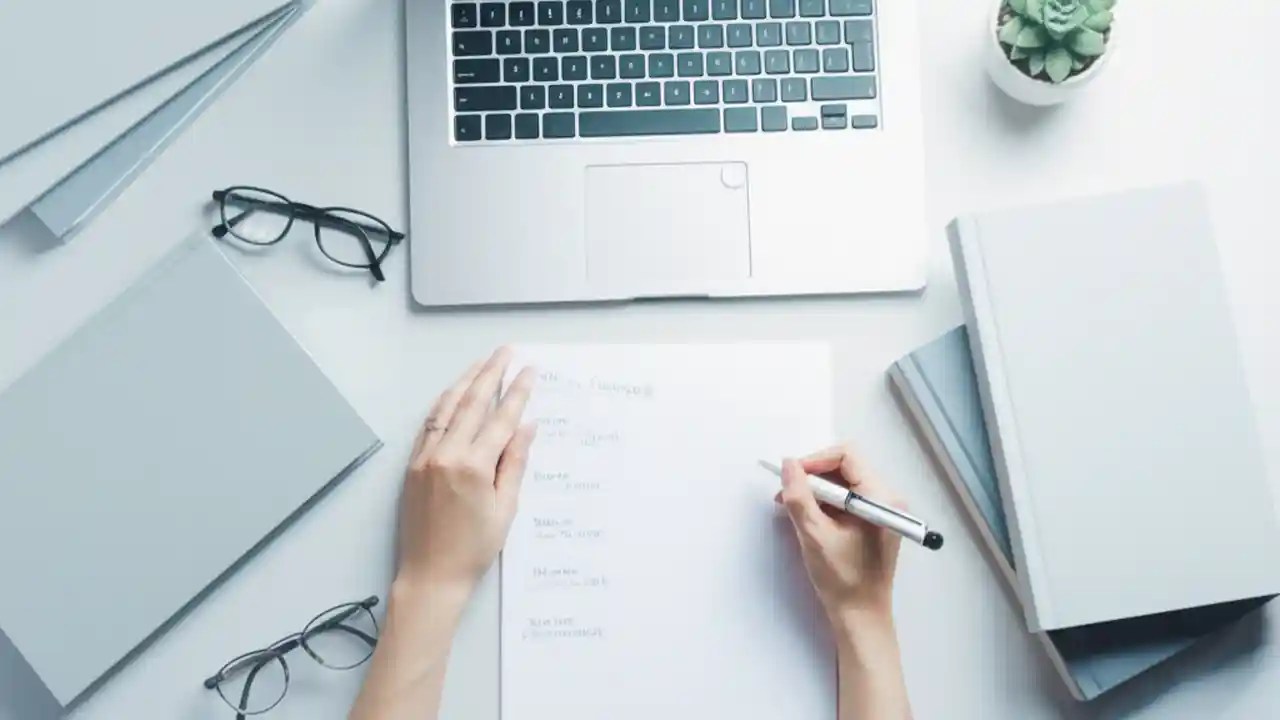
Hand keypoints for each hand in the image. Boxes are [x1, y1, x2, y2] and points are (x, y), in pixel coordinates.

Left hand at [396, 348, 536, 598]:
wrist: (430, 576)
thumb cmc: (474, 550)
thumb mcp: (506, 509)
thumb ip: (515, 463)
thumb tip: (527, 427)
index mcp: (474, 467)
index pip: (501, 419)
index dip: (517, 392)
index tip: (529, 370)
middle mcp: (447, 455)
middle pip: (472, 404)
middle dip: (491, 374)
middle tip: (506, 352)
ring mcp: (425, 458)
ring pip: (446, 408)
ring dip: (465, 382)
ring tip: (482, 363)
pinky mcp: (413, 465)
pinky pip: (429, 425)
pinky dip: (443, 405)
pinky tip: (453, 393)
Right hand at [778, 446, 904, 623]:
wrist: (862, 616)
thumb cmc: (842, 579)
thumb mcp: (814, 534)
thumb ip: (799, 496)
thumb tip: (788, 464)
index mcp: (880, 497)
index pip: (847, 455)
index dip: (815, 460)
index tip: (792, 476)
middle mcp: (887, 498)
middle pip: (846, 466)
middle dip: (813, 475)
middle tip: (787, 492)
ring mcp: (883, 510)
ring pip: (844, 482)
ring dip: (817, 490)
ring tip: (792, 506)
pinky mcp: (874, 522)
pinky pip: (848, 499)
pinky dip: (826, 503)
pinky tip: (808, 517)